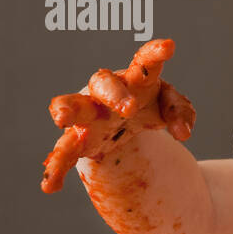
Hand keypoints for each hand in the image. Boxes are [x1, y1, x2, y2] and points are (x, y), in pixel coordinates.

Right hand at [41, 39, 194, 192]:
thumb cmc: (148, 104)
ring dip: (67, 111)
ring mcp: (89, 116)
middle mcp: (106, 93)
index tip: (169, 47)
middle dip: (114, 93)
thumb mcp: (170, 107)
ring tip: (61, 119)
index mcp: (135, 80)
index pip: (144, 64)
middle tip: (128, 108)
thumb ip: (181, 114)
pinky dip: (55, 169)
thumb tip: (183, 134)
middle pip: (103, 83)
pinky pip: (63, 154)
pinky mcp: (78, 141)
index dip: (154, 54)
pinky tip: (50, 187)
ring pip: (72, 108)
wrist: (124, 124)